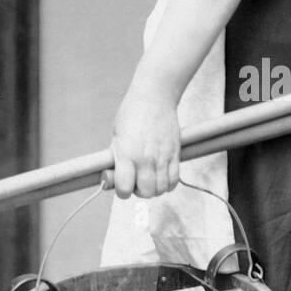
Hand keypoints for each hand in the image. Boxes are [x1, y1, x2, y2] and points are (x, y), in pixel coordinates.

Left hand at [110, 78, 181, 197]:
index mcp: (128, 154)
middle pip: (146, 192)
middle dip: (139, 192)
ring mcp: (163, 157)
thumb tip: (116, 176)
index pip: (125, 188)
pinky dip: (168, 184)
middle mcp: (146, 159)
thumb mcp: (117, 136)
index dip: (122, 191)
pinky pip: (174, 180)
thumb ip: (118, 158)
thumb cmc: (132, 114)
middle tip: (136, 182)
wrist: (154, 97)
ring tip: (149, 179)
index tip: (122, 186)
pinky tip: (161, 176)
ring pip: (161, 189)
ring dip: (154, 189)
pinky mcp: (175, 154)